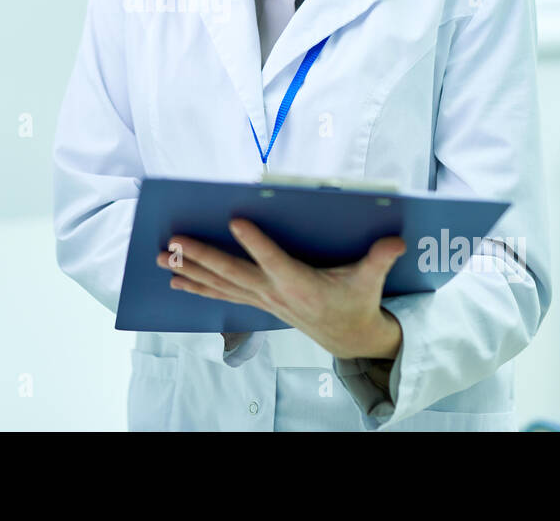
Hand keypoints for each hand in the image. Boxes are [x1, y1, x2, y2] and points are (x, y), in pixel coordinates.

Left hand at [158, 220, 404, 360]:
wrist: (350, 338)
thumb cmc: (357, 302)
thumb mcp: (371, 281)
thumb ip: (379, 259)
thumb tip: (396, 241)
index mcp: (300, 283)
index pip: (275, 259)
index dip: (256, 241)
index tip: (236, 220)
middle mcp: (275, 293)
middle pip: (233, 273)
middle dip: (201, 256)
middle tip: (175, 242)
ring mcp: (263, 300)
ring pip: (220, 284)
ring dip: (190, 271)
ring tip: (162, 260)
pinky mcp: (258, 303)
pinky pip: (222, 294)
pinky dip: (199, 286)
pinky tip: (177, 279)